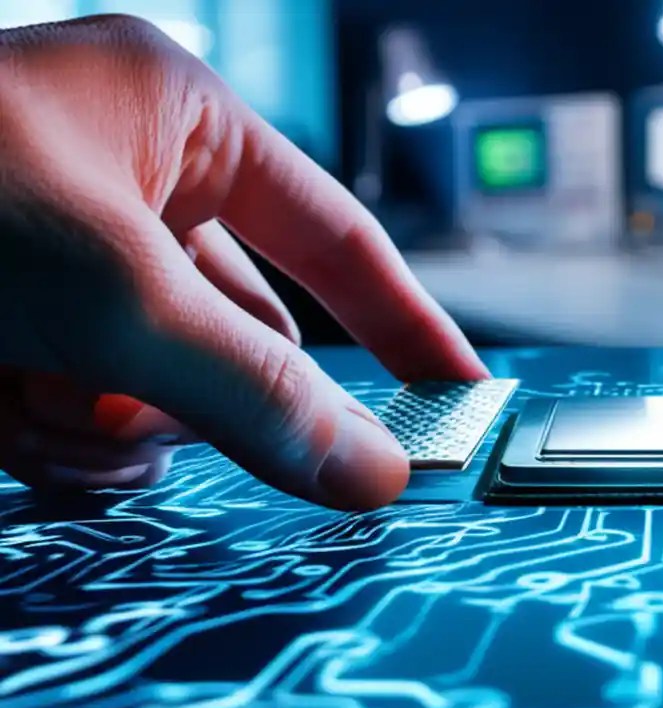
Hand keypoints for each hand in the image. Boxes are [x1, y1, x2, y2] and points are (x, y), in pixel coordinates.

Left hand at [0, 16, 487, 508]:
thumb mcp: (107, 293)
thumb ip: (253, 391)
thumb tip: (370, 470)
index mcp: (173, 121)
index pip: (334, 235)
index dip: (406, 319)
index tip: (458, 392)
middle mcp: (118, 178)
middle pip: (232, 330)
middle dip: (202, 398)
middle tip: (205, 440)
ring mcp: (50, 249)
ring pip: (147, 381)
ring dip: (105, 425)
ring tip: (32, 406)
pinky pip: (69, 401)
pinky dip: (41, 432)